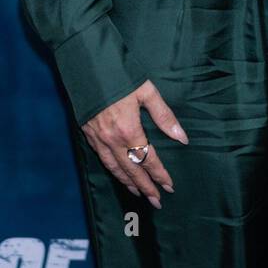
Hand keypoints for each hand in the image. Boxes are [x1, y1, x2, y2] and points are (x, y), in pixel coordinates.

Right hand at [81, 79, 188, 208]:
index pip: (147, 159)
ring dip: (128, 183)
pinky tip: (119, 174)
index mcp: (128, 130)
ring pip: (115, 168)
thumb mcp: (147, 91)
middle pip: (131, 170)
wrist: (86, 65)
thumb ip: (164, 116)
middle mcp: (112, 139)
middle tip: (157, 202)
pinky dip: (113, 171)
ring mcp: (98, 139)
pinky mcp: (88, 134)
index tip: (169, 186)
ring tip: (140, 193)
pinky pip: (102, 160)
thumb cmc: (120, 75)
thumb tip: (181, 137)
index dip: (159, 174)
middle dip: (145, 187)